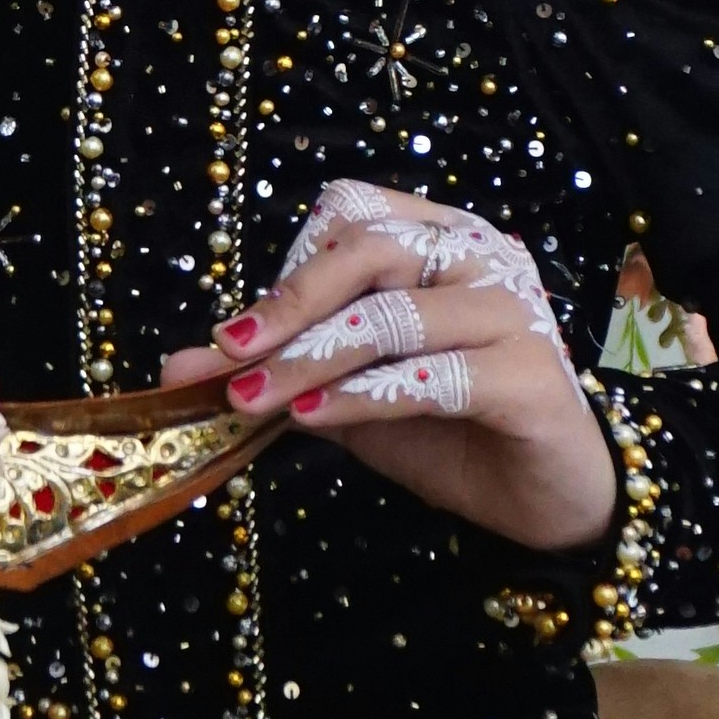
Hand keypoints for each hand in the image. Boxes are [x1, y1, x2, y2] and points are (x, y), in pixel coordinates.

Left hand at [159, 177, 618, 557]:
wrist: (542, 503)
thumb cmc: (450, 433)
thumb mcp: (346, 396)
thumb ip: (276, 370)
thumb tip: (176, 366)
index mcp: (441, 238)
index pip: (353, 215)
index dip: (290, 268)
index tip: (236, 333)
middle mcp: (484, 255)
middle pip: (370, 249)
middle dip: (290, 307)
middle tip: (230, 359)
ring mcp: (516, 309)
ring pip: (394, 315)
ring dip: (311, 360)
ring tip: (254, 402)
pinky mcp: (534, 375)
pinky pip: (433, 375)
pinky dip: (364, 397)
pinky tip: (316, 419)